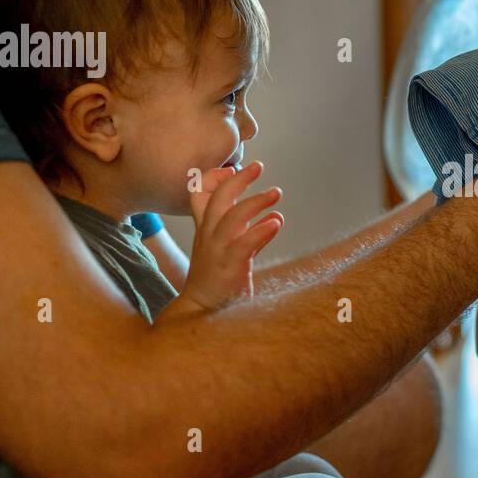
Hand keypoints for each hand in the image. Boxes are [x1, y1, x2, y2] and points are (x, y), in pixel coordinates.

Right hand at [180, 161, 283, 309]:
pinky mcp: (228, 267)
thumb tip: (274, 217)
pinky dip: (261, 231)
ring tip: (276, 193)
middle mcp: (209, 236)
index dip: (214, 178)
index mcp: (206, 229)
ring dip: (256, 202)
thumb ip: (250, 232)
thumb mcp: (230, 250)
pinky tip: (276, 222)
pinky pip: (243, 244)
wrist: (201, 311)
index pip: (201, 194)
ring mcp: (217, 251)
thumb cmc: (218, 279)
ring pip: (232, 217)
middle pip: (217, 198)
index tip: (232, 168)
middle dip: (237, 179)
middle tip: (258, 166)